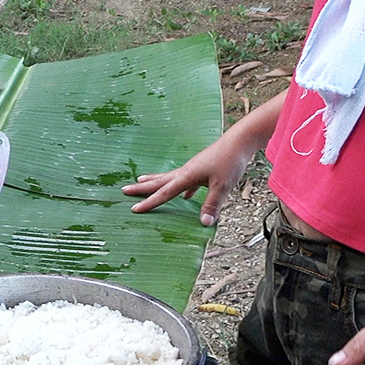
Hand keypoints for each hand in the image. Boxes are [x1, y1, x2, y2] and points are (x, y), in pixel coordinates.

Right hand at [121, 130, 260, 225]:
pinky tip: (186, 195)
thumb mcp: (222, 186)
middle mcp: (186, 171)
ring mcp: (193, 168)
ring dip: (155, 181)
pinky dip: (181, 188)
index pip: (164, 192)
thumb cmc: (230, 161)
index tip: (134, 209)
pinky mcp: (202, 168)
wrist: (240, 141)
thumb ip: (212, 204)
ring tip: (141, 180)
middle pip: (159, 181)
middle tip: (124, 190)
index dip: (149, 202)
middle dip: (141, 187)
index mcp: (187, 176)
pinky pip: (185, 180)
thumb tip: (204, 223)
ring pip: (169, 177)